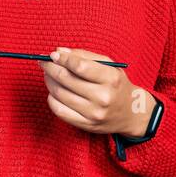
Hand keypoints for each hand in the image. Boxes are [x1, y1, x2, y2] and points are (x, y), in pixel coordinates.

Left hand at [38, 46, 153, 137]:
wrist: (131, 113)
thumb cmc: (116, 85)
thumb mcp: (109, 65)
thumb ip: (84, 56)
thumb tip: (59, 51)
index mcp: (111, 78)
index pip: (79, 66)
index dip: (63, 59)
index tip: (53, 54)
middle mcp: (103, 97)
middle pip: (66, 79)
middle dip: (50, 68)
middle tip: (44, 63)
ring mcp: (94, 113)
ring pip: (60, 94)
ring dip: (49, 82)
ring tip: (48, 75)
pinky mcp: (86, 125)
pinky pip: (59, 111)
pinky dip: (51, 99)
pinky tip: (53, 92)